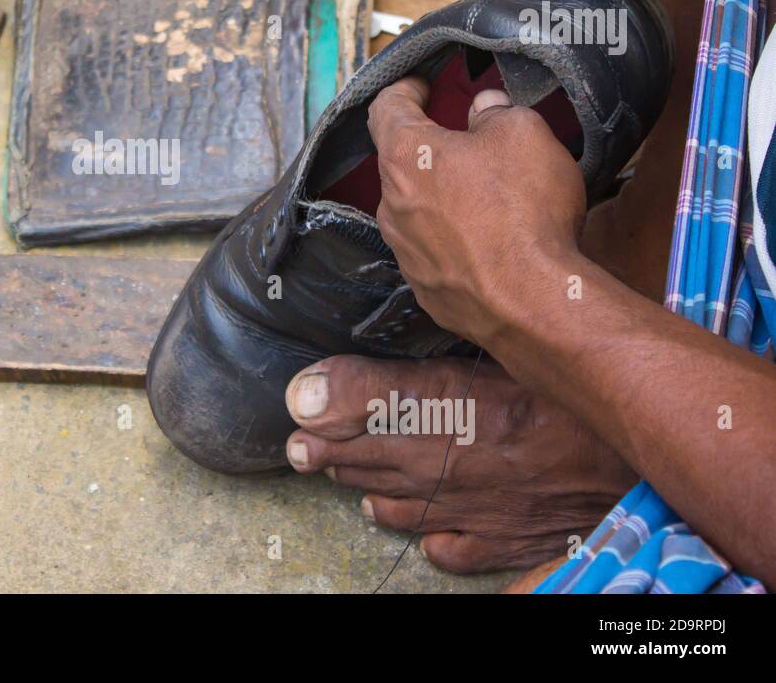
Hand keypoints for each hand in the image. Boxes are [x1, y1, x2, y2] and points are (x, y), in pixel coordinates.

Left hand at [282, 353, 635, 572]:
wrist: (628, 469)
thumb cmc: (555, 405)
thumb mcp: (462, 373)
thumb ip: (376, 385)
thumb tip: (302, 395)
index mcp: (421, 426)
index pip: (344, 424)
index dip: (315, 420)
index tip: (294, 416)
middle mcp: (433, 476)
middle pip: (363, 467)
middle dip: (329, 455)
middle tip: (302, 448)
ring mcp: (464, 514)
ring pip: (393, 506)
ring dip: (366, 488)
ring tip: (345, 477)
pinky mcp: (497, 542)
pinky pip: (443, 548)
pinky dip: (424, 535)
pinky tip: (417, 524)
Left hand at [366, 78, 584, 346]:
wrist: (532, 302)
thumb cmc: (524, 212)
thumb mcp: (523, 133)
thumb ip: (496, 112)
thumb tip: (483, 110)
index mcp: (405, 156)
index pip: (386, 108)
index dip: (403, 90)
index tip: (418, 85)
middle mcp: (391, 204)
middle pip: (402, 163)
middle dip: (431, 149)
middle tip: (468, 143)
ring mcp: (404, 251)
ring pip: (416, 209)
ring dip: (443, 197)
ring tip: (489, 198)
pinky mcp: (424, 287)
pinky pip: (435, 250)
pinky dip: (455, 239)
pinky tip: (489, 242)